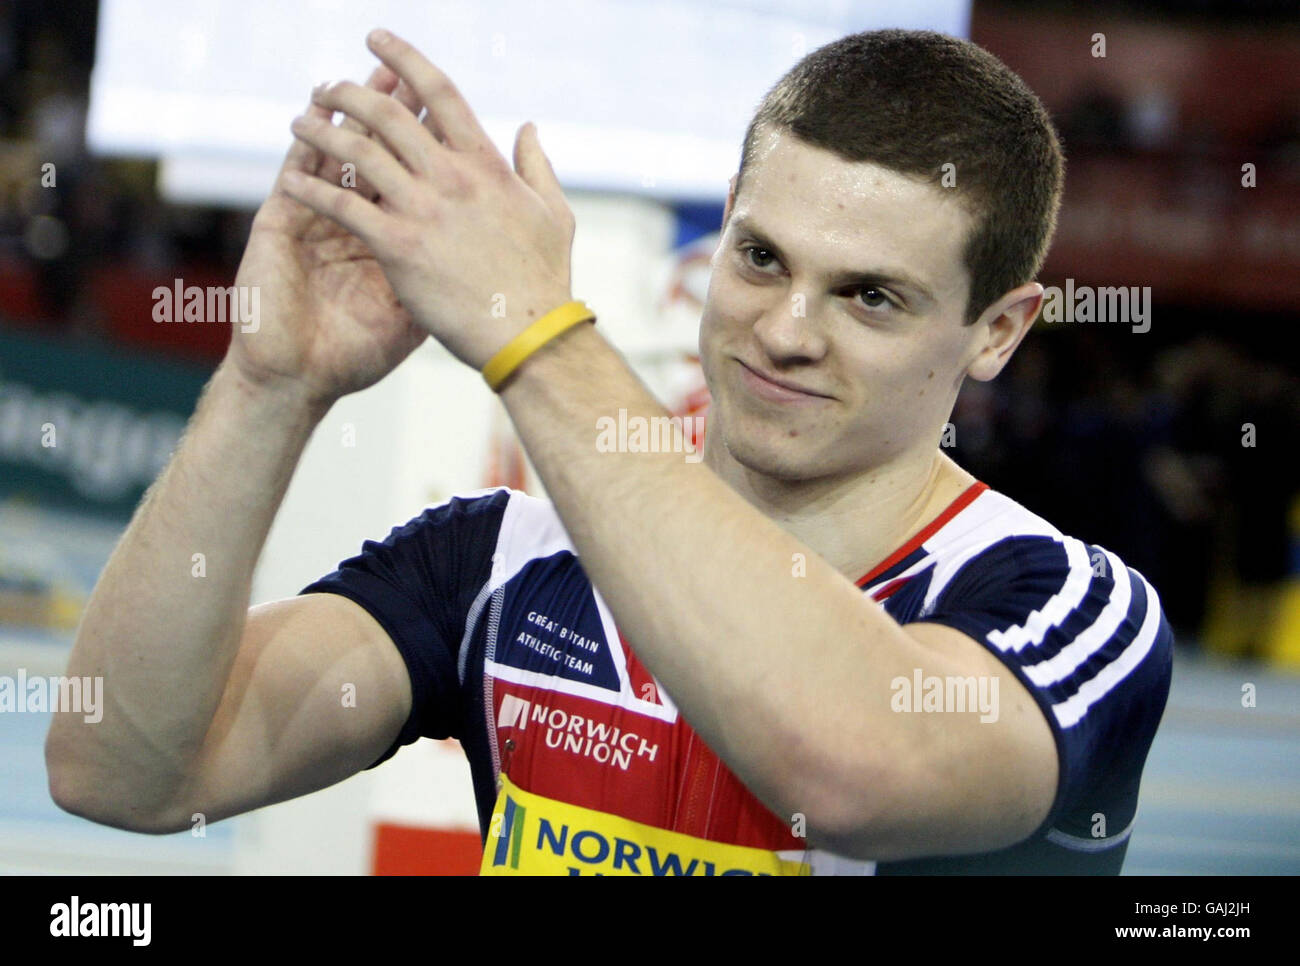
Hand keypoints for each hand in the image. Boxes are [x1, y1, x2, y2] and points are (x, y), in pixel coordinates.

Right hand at [225, 64, 429, 407]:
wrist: (299, 380)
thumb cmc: (353, 356)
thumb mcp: (412, 316)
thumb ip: (442, 278)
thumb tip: (488, 255)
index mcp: (387, 238)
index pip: (410, 179)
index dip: (426, 146)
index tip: (448, 114)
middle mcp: (353, 222)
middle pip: (375, 157)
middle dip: (390, 116)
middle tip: (406, 76)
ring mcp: (315, 221)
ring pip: (333, 158)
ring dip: (346, 119)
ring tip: (359, 82)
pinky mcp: (280, 227)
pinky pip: (294, 179)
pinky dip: (304, 150)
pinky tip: (312, 120)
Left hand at [279, 28, 576, 370]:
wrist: (529, 333)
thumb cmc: (543, 279)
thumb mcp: (553, 213)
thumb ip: (536, 166)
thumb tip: (528, 128)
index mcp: (487, 165)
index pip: (440, 93)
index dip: (405, 59)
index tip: (377, 41)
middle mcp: (452, 177)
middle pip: (389, 115)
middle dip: (350, 91)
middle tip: (327, 85)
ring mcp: (424, 210)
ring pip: (358, 152)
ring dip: (321, 132)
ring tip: (298, 122)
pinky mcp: (399, 246)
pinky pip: (343, 206)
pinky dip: (312, 190)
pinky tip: (289, 181)